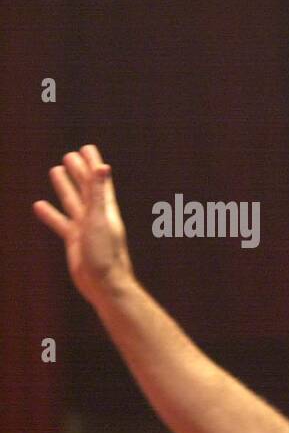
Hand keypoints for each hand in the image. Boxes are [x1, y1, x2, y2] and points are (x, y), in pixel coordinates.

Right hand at [33, 144, 133, 300]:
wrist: (103, 285)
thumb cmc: (105, 253)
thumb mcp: (99, 219)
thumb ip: (99, 193)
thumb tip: (103, 167)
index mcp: (106, 209)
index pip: (98, 180)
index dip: (93, 164)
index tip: (87, 147)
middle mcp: (96, 216)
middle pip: (85, 188)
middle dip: (79, 171)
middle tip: (70, 155)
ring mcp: (85, 228)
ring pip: (72, 202)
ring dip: (64, 187)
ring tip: (55, 170)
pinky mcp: (74, 241)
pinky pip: (60, 223)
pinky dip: (50, 214)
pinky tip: (39, 205)